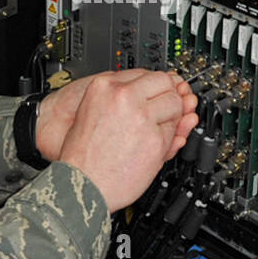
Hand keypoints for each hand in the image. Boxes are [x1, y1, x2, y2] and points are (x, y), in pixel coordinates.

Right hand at [36, 69, 194, 160]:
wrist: (82, 184)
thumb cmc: (82, 155)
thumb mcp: (92, 111)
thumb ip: (120, 97)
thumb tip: (152, 89)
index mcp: (104, 86)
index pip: (145, 73)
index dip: (153, 86)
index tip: (156, 93)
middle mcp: (124, 97)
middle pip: (164, 82)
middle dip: (167, 96)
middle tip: (160, 111)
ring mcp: (142, 117)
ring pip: (175, 104)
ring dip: (171, 116)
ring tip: (152, 130)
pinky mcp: (155, 140)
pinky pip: (175, 131)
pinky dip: (169, 138)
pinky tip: (149, 146)